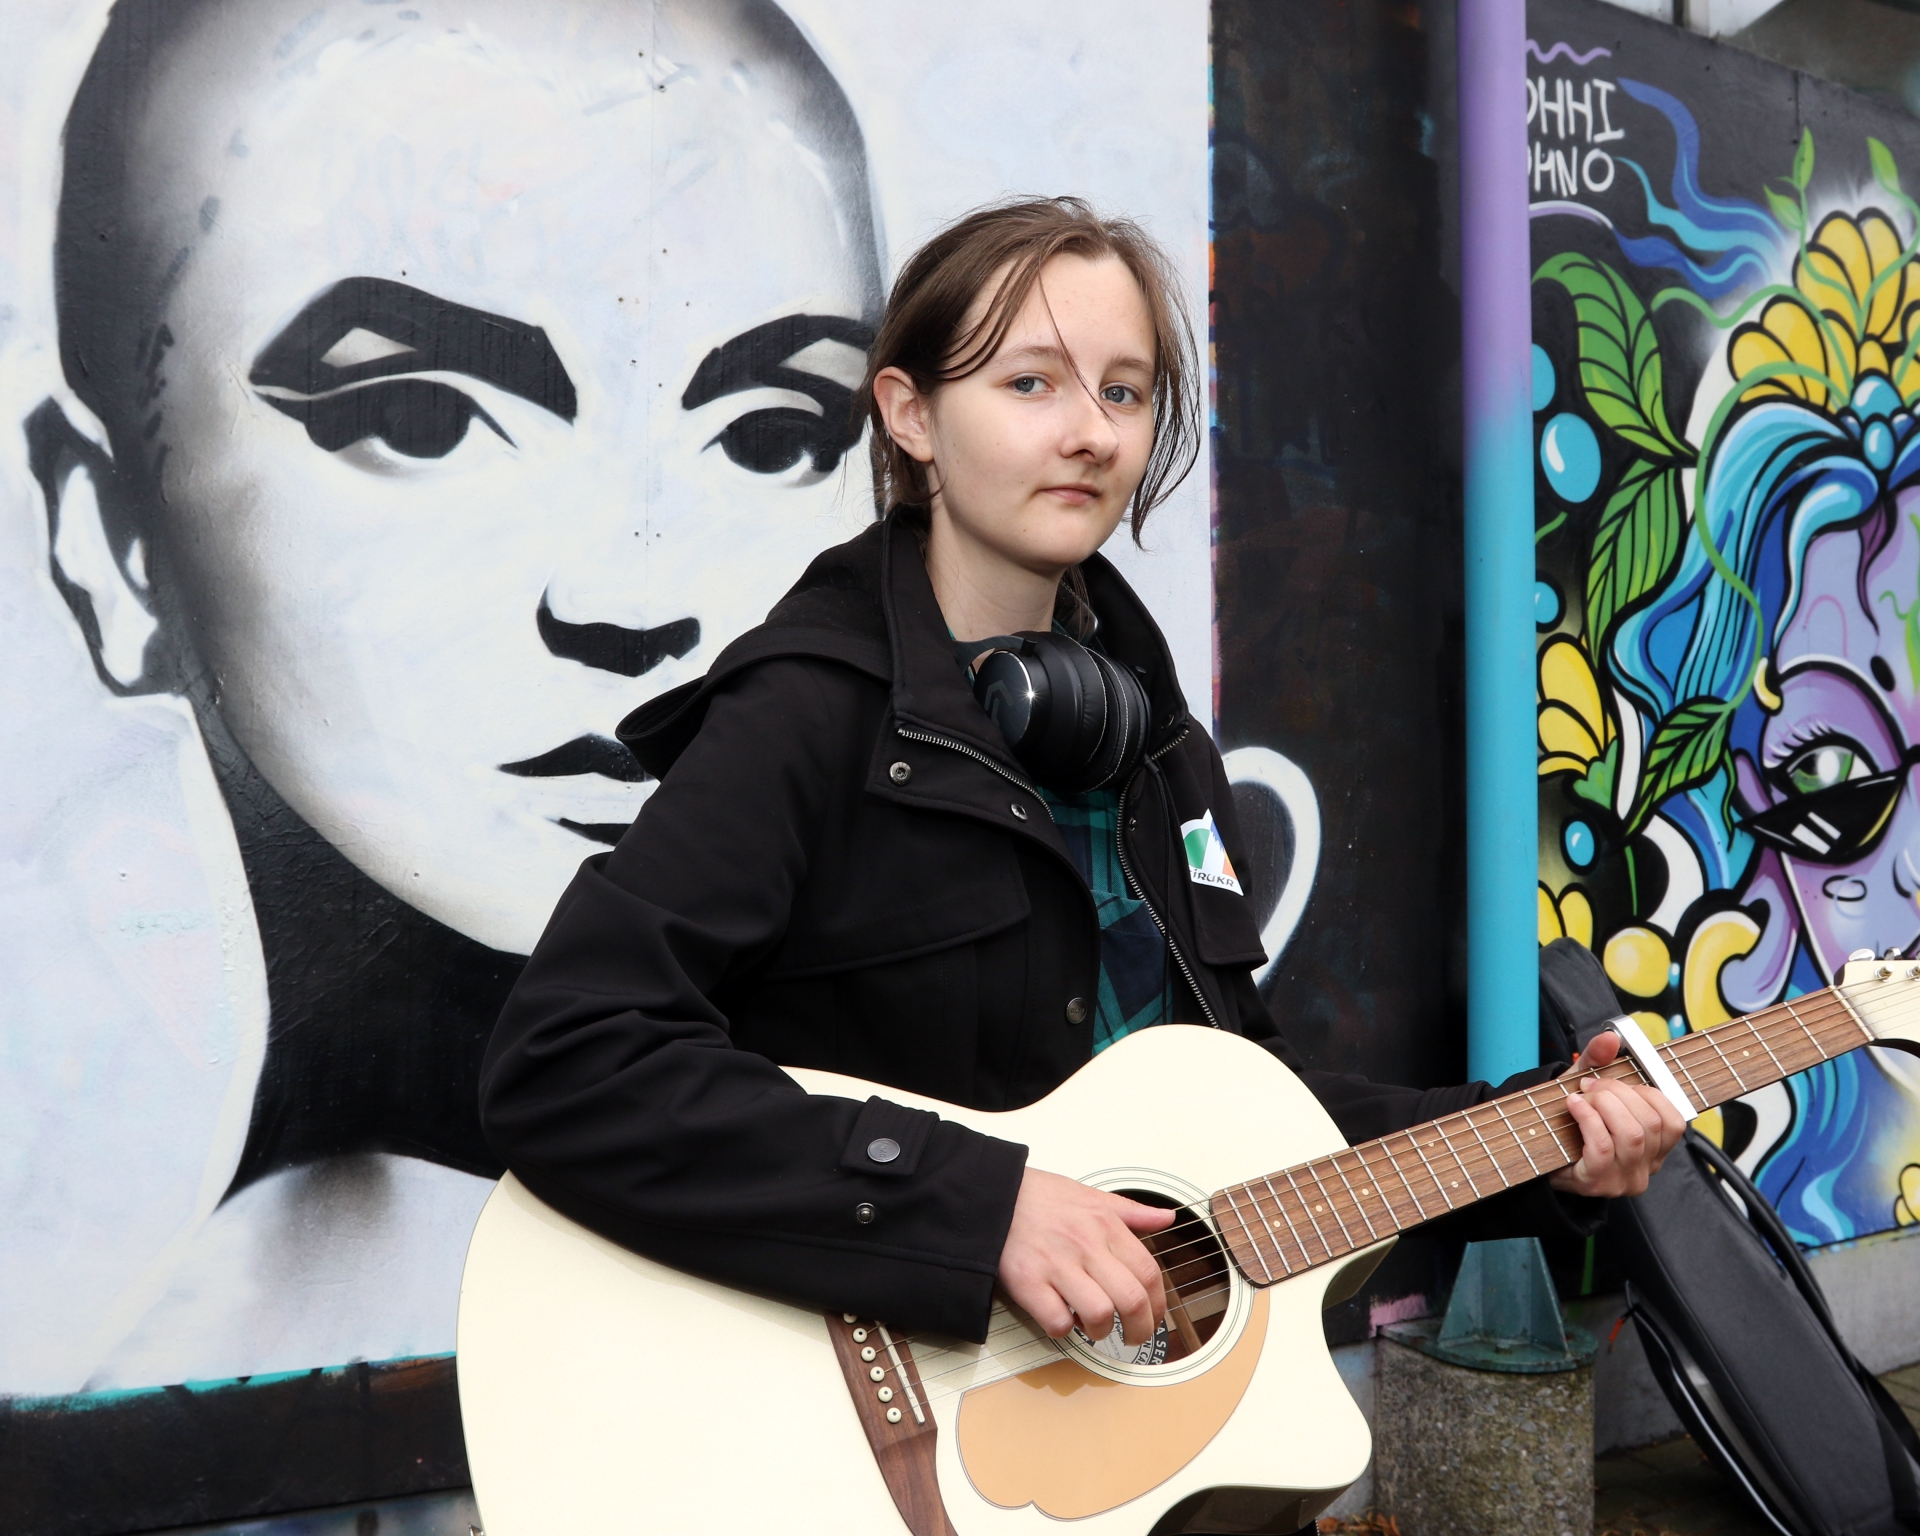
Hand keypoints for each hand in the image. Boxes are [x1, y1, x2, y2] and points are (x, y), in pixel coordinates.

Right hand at [997, 1168, 1174, 1344]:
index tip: (1153, 1317)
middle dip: (1140, 1329)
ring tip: (1094, 1327)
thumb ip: (1132, 1212)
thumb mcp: (1091, 1196)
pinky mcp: (1028, 1283)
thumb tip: (1166, 1218)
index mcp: (1105, 1225)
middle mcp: (1085, 1245)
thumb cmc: (1041, 1198)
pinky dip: (1064, 1329)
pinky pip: (1057, 1321)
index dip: (1158, 1304)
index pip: (1148, 1273)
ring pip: (1099, 1314)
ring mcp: (1056, 1265)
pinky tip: (1062, 1318)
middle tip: (1133, 1337)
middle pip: (1131, 1300)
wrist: (993, 1195)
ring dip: (1101, 1331)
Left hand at [1546, 1028, 1686, 1198]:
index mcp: (1655, 1147)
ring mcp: (1624, 1178)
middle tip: (1590, 1085)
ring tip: (1581, 1096)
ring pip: (1631, 1135)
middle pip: (1650, 1123)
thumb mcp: (1587, 1088)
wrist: (1537, 1153)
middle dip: (1618, 1094)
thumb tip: (1610, 1037)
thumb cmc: (1570, 1121)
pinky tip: (1573, 1106)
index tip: (1616, 1081)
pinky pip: (1603, 1146)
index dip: (1647, 1094)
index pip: (1673, 1121)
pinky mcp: (1598, 1182)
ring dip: (1604, 1105)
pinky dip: (1587, 1119)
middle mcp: (1647, 1166)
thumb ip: (1598, 1061)